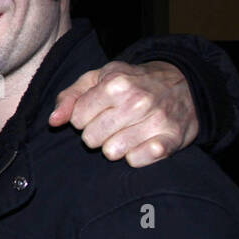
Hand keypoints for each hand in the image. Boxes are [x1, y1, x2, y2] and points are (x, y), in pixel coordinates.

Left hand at [49, 60, 198, 166]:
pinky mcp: (171, 140)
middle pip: (91, 139)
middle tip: (112, 123)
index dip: (82, 118)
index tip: (96, 112)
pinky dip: (135, 156)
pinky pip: (137, 160)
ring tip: (126, 132)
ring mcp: (156, 121)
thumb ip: (70, 96)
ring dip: (115, 146)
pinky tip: (141, 142)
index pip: (76, 119)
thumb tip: (53, 122)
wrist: (184, 83)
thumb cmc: (132, 82)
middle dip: (96, 134)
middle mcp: (136, 101)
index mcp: (115, 84)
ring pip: (111, 153)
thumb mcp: (98, 77)